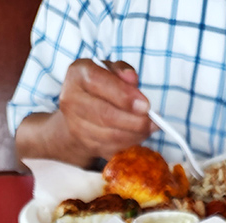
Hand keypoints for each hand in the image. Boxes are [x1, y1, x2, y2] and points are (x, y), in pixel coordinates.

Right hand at [15, 59, 154, 168]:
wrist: (77, 112)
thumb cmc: (98, 87)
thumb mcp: (109, 70)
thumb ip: (121, 70)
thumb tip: (132, 78)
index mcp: (77, 75)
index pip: (99, 83)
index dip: (124, 96)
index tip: (146, 105)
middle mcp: (71, 100)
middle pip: (105, 115)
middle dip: (134, 121)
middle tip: (154, 122)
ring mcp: (75, 125)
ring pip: (110, 136)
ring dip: (136, 135)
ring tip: (150, 128)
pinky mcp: (84, 144)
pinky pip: (111, 149)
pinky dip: (129, 144)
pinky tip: (139, 136)